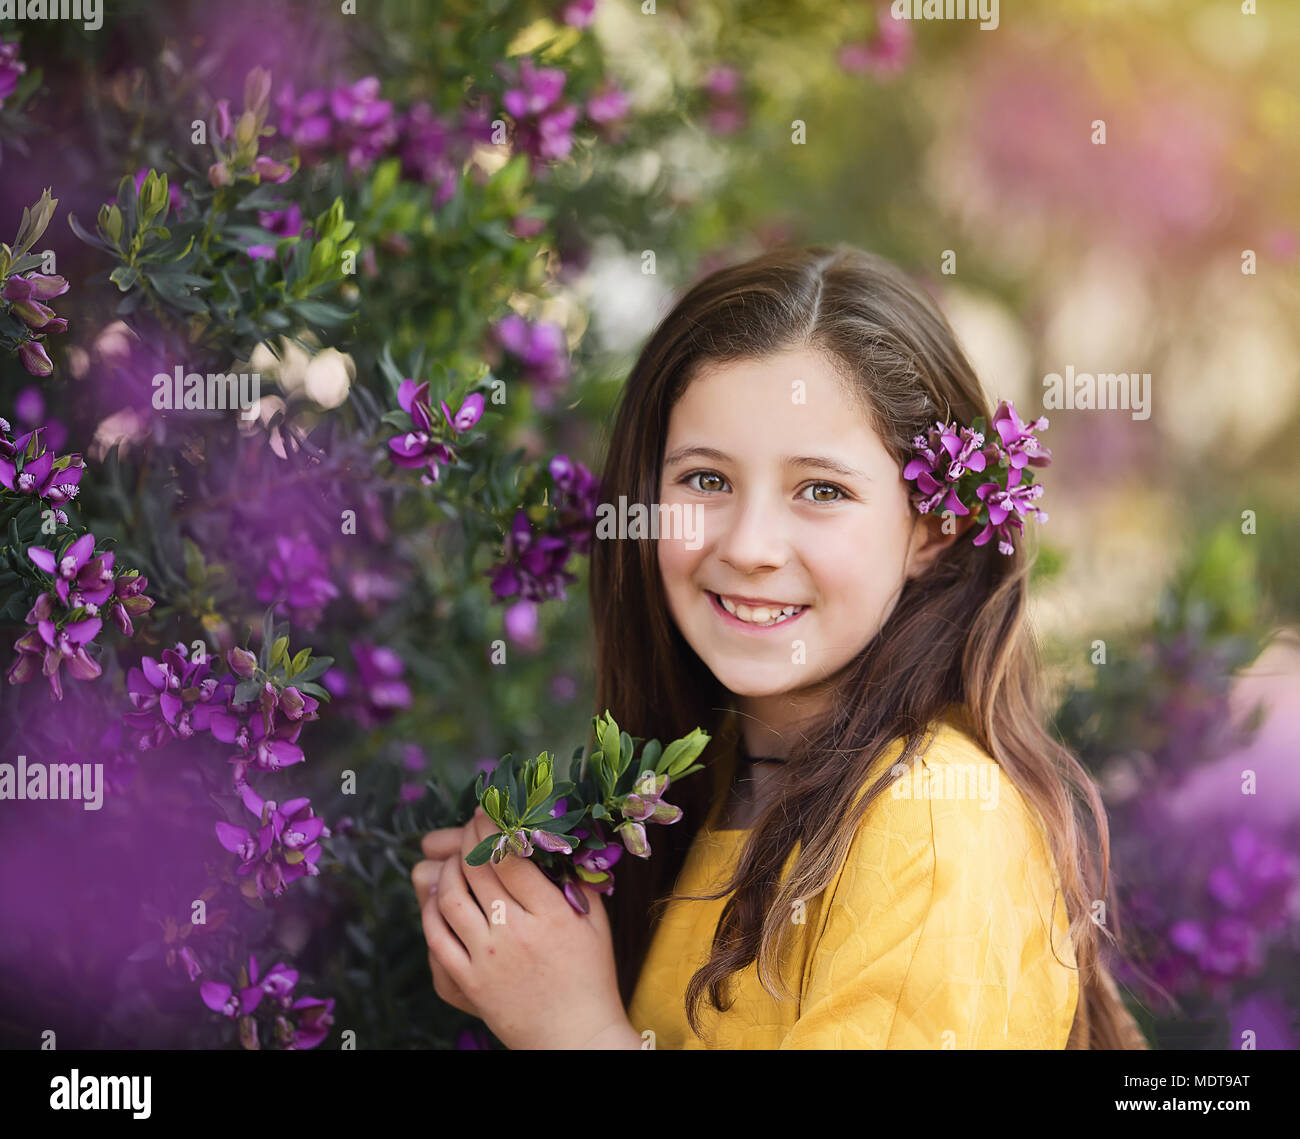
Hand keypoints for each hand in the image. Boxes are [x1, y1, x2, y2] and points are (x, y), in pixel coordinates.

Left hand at [420, 806, 636, 1048]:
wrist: (573, 1037)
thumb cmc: (589, 977)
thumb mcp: (596, 923)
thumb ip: (577, 879)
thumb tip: (558, 836)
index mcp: (551, 915)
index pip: (510, 856)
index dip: (493, 826)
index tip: (488, 811)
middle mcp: (516, 933)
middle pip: (476, 869)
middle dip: (467, 838)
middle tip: (470, 827)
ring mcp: (487, 959)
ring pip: (450, 898)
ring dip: (446, 870)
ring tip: (454, 860)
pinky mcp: (467, 982)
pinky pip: (435, 937)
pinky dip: (430, 909)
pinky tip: (438, 896)